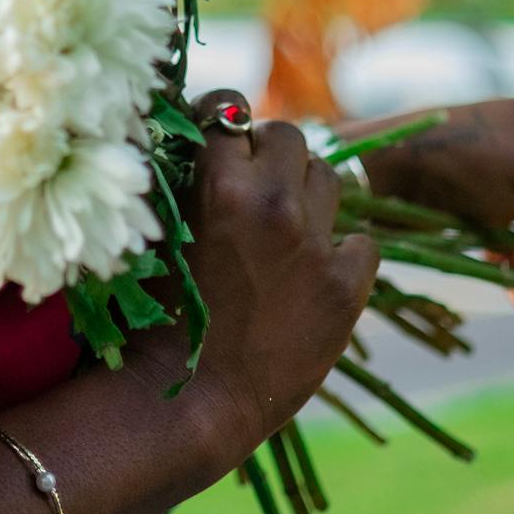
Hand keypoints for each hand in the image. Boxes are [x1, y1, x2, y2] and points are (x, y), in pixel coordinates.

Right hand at [130, 91, 378, 466]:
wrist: (190, 404)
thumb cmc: (151, 321)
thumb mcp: (153, 232)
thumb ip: (179, 179)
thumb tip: (200, 136)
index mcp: (218, 185)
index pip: (230, 108)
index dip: (223, 121)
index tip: (221, 138)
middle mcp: (273, 203)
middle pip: (287, 136)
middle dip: (269, 153)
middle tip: (254, 187)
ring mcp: (315, 245)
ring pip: (327, 177)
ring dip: (305, 193)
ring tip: (284, 229)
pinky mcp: (346, 288)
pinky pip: (362, 242)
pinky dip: (341, 252)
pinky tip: (314, 272)